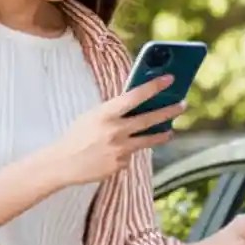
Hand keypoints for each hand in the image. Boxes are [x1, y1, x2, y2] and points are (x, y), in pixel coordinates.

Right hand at [45, 74, 186, 185]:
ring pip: (147, 140)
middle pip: (149, 119)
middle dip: (168, 111)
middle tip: (182, 105)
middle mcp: (115, 131)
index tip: (170, 79)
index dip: (154, 86)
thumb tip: (139, 103)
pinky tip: (112, 153)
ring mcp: (119, 150)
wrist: (62, 163)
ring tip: (169, 131)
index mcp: (106, 113)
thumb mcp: (92, 116)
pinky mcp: (120, 165)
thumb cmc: (78, 135)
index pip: (135, 96)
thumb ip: (114, 111)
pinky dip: (125, 153)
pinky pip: (129, 156)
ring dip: (161, 135)